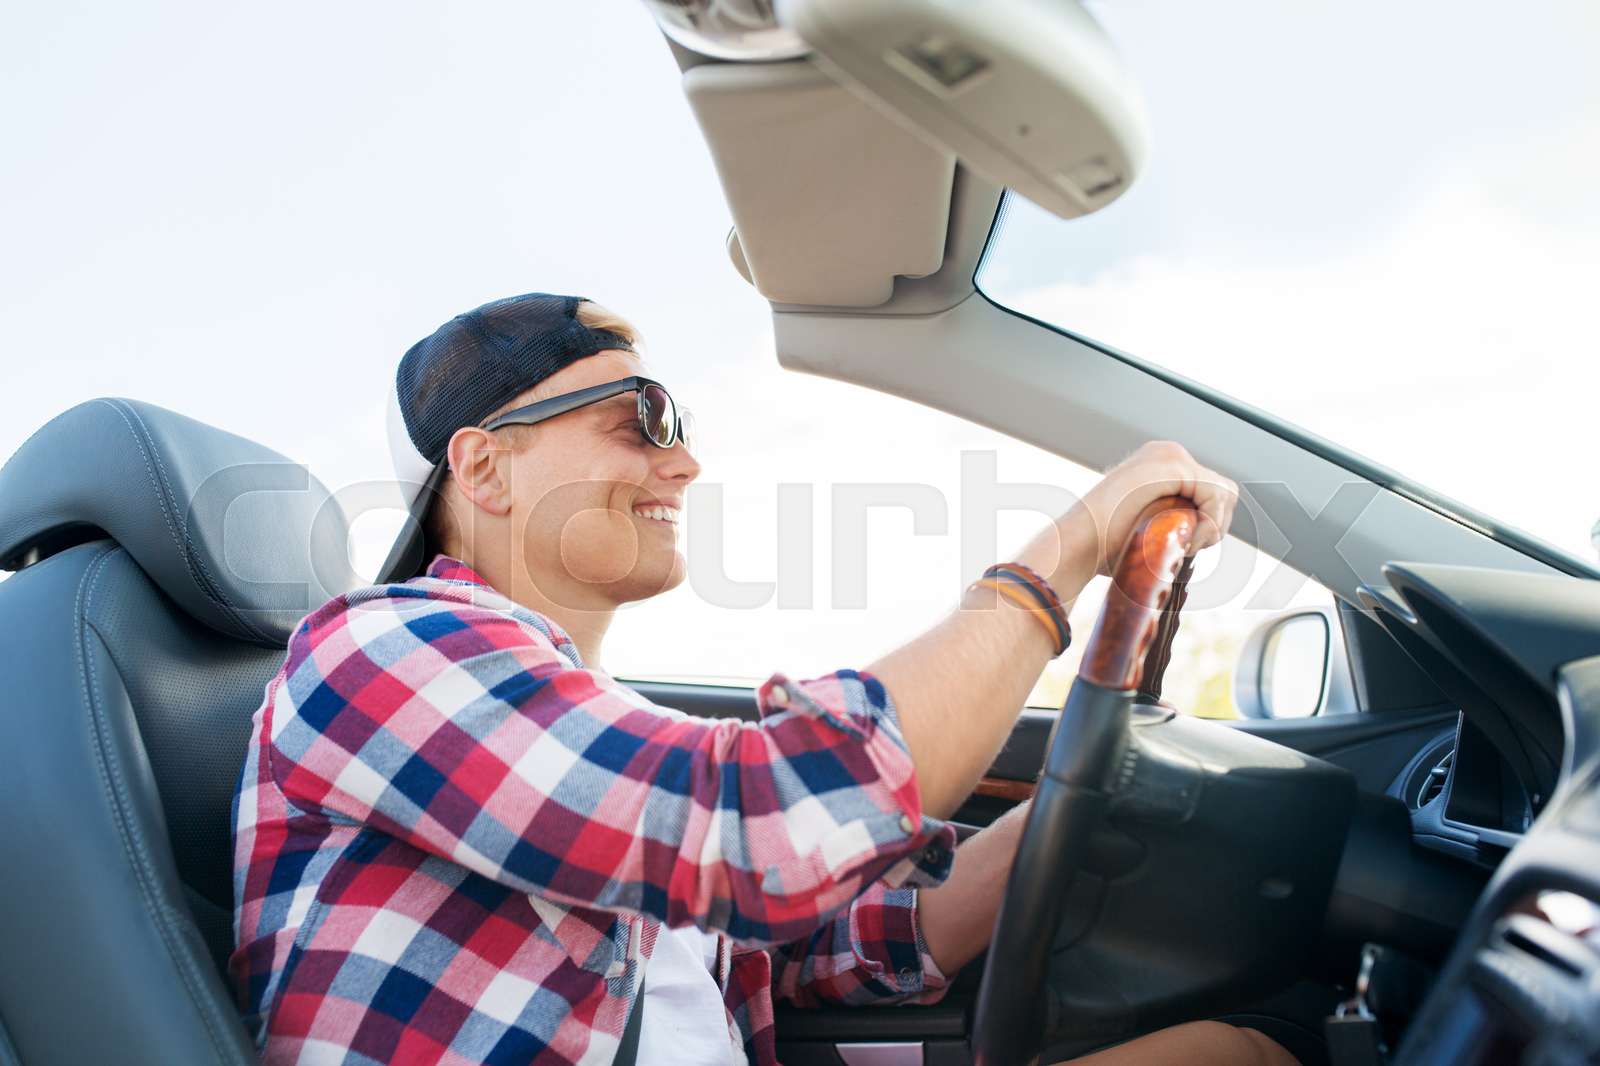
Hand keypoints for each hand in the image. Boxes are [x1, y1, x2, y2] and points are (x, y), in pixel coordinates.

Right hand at [1079, 441, 1238, 574]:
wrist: (1080, 544)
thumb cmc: (1105, 546)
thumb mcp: (1147, 526)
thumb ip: (1172, 520)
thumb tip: (1195, 535)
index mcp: (1160, 465)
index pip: (1212, 493)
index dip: (1208, 525)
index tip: (1184, 546)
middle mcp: (1167, 453)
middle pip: (1224, 491)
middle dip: (1214, 525)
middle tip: (1185, 546)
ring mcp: (1170, 456)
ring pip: (1225, 493)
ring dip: (1211, 526)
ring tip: (1181, 544)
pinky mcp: (1173, 465)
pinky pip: (1216, 495)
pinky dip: (1208, 524)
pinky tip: (1183, 540)